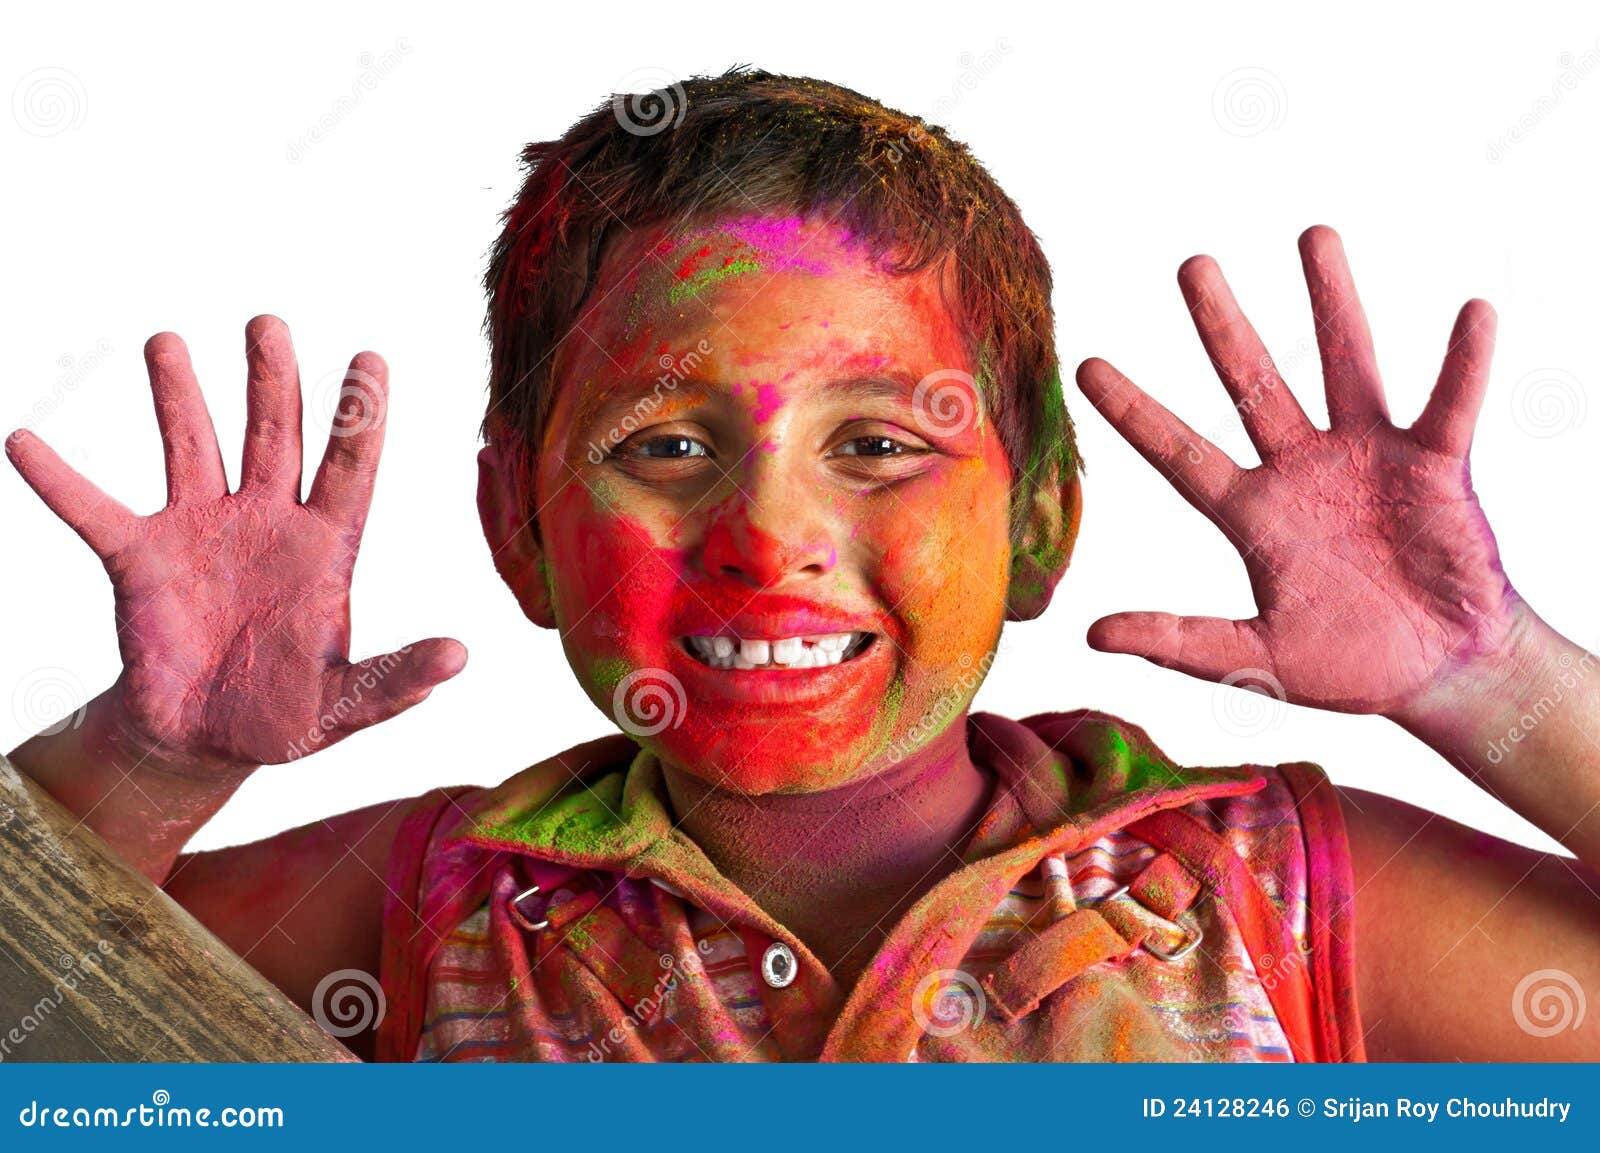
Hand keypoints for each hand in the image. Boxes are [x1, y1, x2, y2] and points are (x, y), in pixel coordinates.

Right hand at [6, 315, 466, 769]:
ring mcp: (202, 532)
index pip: (350, 468)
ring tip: (167, 341)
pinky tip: (24, 441)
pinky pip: (94, 511)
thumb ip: (397, 680)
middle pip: (275, 436)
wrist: (204, 741)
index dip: (360, 416)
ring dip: (180, 397)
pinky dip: (60, 481)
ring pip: (194, 447)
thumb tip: (459, 658)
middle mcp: (266, 523)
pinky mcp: (141, 559)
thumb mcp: (346, 705)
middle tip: (267, 323)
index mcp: (324, 549)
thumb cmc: (285, 717)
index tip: (371, 359)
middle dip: (273, 380)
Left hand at [1074, 226, 1518, 717]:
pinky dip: (1462, 363)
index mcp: (1252, 514)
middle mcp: (1301, 471)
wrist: (1444, 675)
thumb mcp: (1256, 659)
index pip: (1179, 451)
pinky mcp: (1434, 466)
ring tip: (1312, 235)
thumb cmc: (1352, 665)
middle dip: (1222, 325)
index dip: (1135, 411)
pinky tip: (1473, 313)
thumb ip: (1179, 642)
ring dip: (1331, 302)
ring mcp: (1367, 460)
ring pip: (1344, 365)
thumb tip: (1092, 634)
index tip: (1087, 365)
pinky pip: (1448, 404)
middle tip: (1190, 264)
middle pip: (1252, 384)